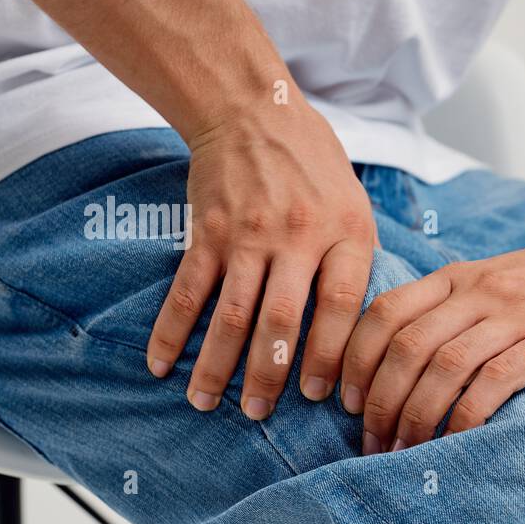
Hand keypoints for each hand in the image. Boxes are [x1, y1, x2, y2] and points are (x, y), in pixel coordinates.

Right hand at [146, 100, 376, 418]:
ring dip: (216, 365)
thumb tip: (363, 336)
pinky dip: (170, 329)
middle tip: (257, 413)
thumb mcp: (356, 208)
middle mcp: (297, 237)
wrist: (255, 110)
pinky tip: (160, 365)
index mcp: (345, 234)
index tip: (318, 395)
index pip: (339, 306)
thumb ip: (356, 265)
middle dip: (267, 373)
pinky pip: (187, 289)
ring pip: (229, 313)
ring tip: (206, 404)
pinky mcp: (208, 231)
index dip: (328, 354)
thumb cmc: (316, 167)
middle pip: (280, 319)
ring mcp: (249, 234)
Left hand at [338, 223, 524, 452]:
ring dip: (413, 416)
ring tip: (403, 452)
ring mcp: (514, 316)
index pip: (383, 312)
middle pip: (404, 346)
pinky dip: (464, 418)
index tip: (347, 402)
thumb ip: (456, 309)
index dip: (354, 359)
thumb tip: (410, 367)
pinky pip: (491, 384)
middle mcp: (478, 292)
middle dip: (378, 402)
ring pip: (441, 367)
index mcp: (457, 276)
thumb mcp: (496, 280)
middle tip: (371, 443)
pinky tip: (454, 443)